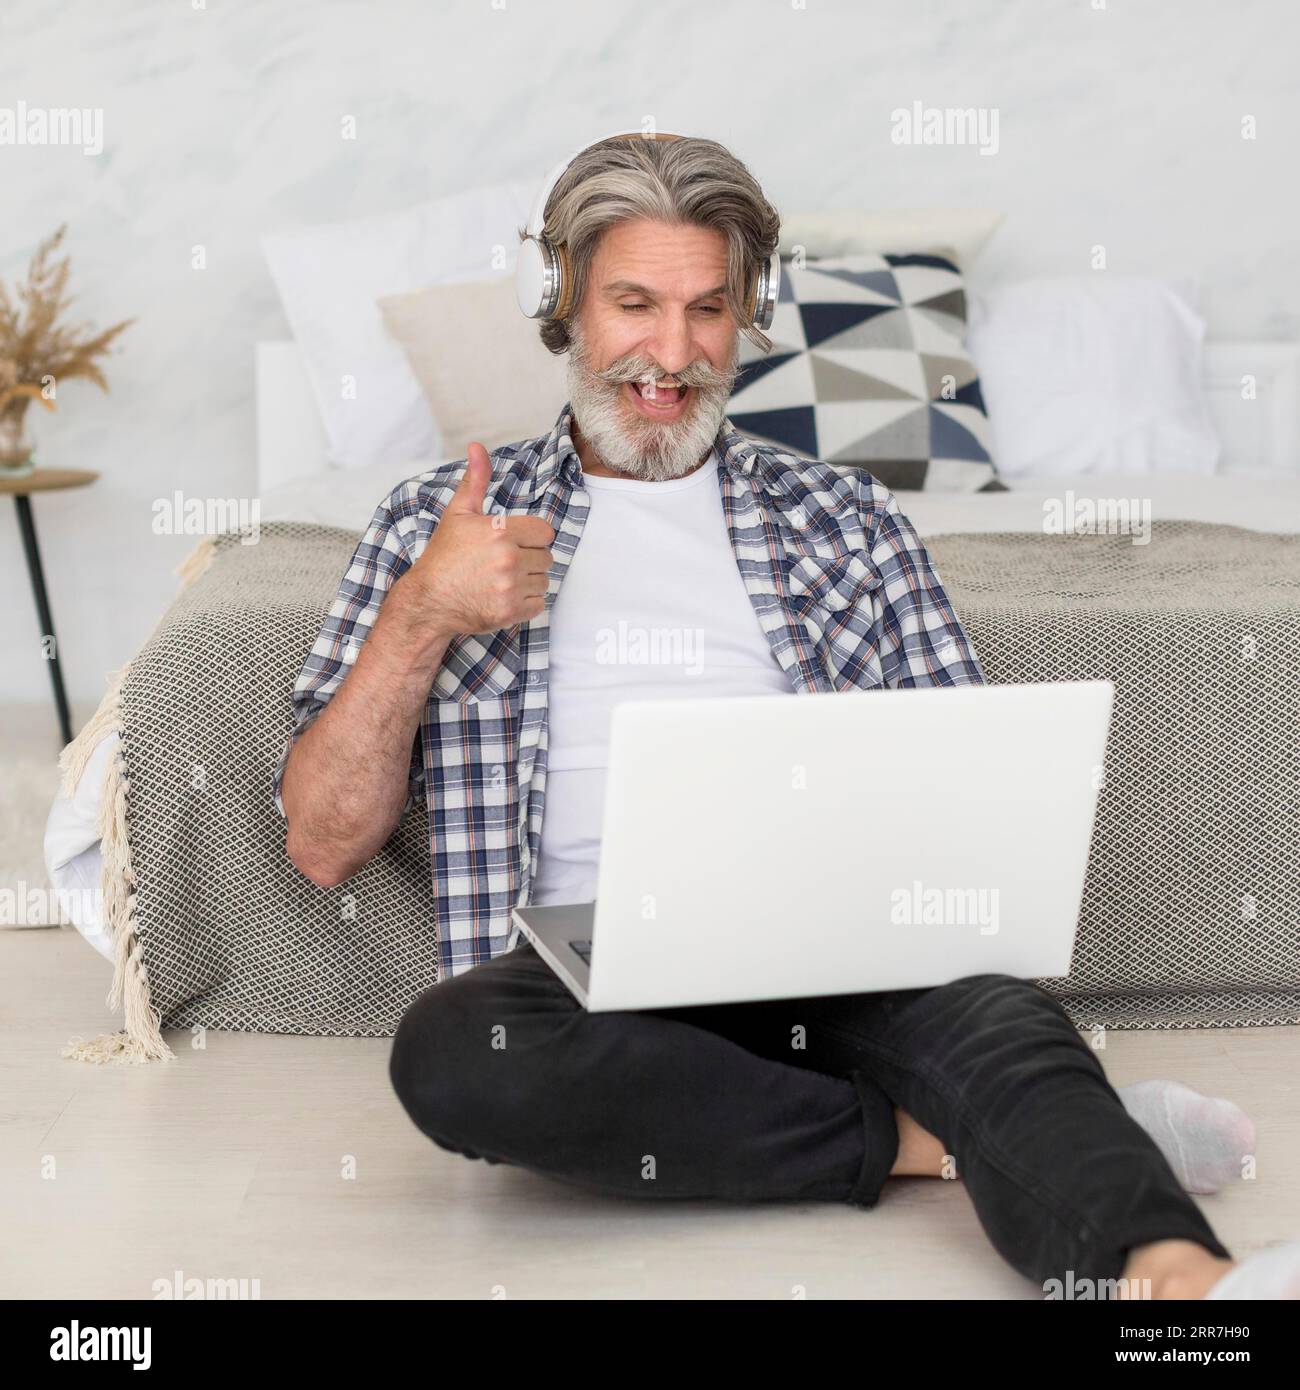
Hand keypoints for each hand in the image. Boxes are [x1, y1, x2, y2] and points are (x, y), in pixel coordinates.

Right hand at [399, 442, 555, 638]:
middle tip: (503, 564)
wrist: (428, 601)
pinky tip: (504, 597)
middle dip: (530, 559)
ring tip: (502, 580)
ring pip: (544, 581)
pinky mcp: (510, 612)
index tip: (513, 542)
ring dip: (529, 582)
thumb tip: (477, 447)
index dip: (531, 536)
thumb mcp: (458, 513)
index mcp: (500, 531)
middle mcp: (508, 558)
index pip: (545, 531)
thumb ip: (476, 481)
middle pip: (546, 557)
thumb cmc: (444, 556)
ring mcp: (510, 587)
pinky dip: (526, 603)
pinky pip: (538, 604)